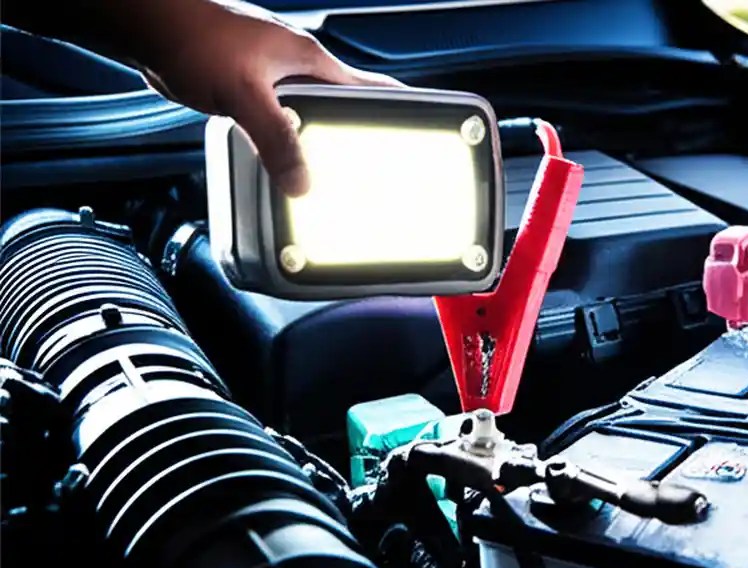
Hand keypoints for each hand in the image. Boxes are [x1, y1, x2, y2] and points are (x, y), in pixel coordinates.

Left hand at [135, 1, 401, 195]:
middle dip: (357, 135)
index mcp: (309, 59)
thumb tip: (302, 182)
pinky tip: (278, 155)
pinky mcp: (245, 84)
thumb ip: (276, 140)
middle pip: (341, 105)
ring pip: (307, 114)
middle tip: (373, 170)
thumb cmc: (193, 38)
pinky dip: (284, 138)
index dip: (397, 109)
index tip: (420, 129)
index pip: (370, 88)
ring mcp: (270, 73)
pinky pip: (277, 117)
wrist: (147, 25)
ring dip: (314, 140)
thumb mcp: (243, 95)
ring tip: (326, 172)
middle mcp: (295, 65)